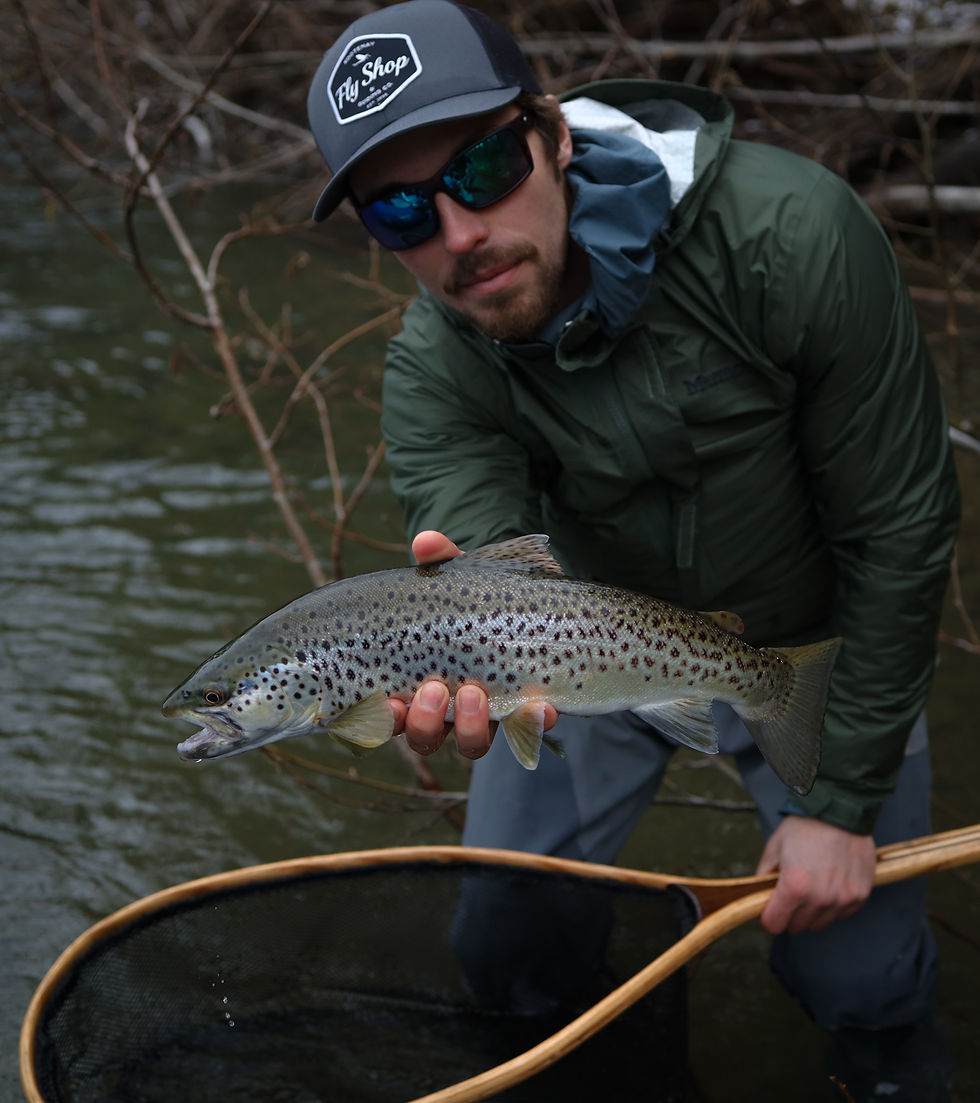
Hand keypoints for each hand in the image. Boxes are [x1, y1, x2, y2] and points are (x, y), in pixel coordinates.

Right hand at [388, 531, 557, 758]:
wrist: (537, 608)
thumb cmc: (482, 598)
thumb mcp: (462, 578)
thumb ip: (442, 562)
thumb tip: (426, 541)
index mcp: (417, 680)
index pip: (390, 713)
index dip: (383, 720)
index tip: (386, 704)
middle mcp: (448, 708)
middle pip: (425, 737)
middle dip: (425, 722)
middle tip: (435, 689)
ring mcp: (488, 715)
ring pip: (471, 744)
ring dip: (470, 726)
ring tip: (477, 692)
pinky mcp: (527, 712)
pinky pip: (527, 731)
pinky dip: (532, 722)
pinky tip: (540, 704)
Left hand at [754, 815, 876, 933]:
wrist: (840, 810)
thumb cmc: (804, 827)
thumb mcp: (775, 847)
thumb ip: (764, 876)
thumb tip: (760, 897)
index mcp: (793, 887)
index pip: (774, 925)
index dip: (769, 916)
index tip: (771, 906)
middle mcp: (819, 898)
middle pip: (797, 925)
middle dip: (790, 912)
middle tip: (793, 890)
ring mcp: (842, 898)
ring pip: (820, 923)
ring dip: (813, 910)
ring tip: (813, 884)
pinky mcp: (860, 895)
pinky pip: (842, 914)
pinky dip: (834, 904)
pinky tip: (831, 882)